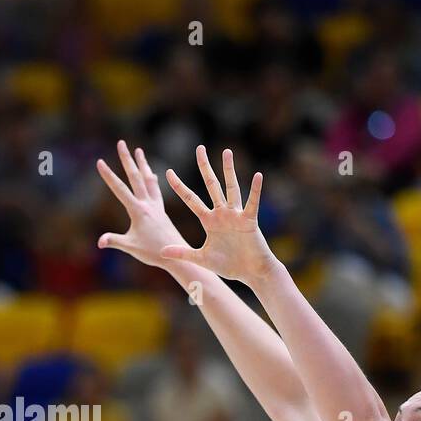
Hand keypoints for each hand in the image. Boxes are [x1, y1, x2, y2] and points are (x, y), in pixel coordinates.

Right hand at [95, 140, 186, 268]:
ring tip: (138, 150)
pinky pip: (156, 190)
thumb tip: (100, 242)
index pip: (120, 189)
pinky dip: (152, 180)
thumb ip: (115, 241)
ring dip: (142, 164)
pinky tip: (152, 174)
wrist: (177, 255)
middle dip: (126, 160)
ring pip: (147, 179)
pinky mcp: (160, 210)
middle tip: (121, 143)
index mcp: (139, 210)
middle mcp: (148, 204)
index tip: (100, 161)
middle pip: (135, 177)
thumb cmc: (153, 253)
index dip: (108, 176)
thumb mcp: (131, 247)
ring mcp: (155, 206)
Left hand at [160, 145, 278, 282]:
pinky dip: (255, 190)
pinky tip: (258, 176)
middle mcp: (221, 213)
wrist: (250, 272)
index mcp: (208, 220)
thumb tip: (162, 252)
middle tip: (199, 148)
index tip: (168, 172)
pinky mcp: (249, 220)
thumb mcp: (201, 259)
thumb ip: (182, 253)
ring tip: (226, 152)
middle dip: (204, 167)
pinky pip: (252, 203)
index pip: (191, 199)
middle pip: (210, 185)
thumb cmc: (229, 265)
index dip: (180, 187)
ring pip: (230, 188)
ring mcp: (235, 215)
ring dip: (229, 170)